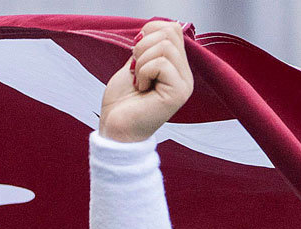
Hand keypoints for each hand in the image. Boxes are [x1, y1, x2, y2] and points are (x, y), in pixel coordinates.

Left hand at [99, 20, 193, 142]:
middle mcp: (185, 75)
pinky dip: (143, 72)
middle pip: (171, 32)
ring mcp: (184, 84)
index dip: (149, 33)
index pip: (172, 28)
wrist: (115, 129)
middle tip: (136, 70)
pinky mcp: (178, 93)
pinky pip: (160, 63)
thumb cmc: (122, 103)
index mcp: (176, 66)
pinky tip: (142, 89)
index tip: (136, 57)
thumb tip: (154, 28)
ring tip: (139, 81)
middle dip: (143, 46)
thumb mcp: (134, 64)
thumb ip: (148, 47)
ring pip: (165, 46)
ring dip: (142, 61)